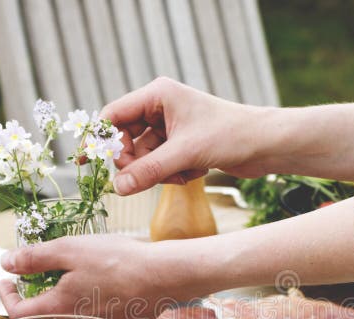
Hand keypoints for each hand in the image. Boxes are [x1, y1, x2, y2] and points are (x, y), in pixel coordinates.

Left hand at [0, 235, 189, 318]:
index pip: (19, 312)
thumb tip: (7, 263)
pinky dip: (102, 305)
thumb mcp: (69, 249)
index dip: (8, 296)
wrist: (164, 275)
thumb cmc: (119, 261)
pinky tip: (114, 287)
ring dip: (73, 300)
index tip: (9, 282)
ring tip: (83, 276)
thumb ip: (34, 257)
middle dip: (42, 295)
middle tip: (47, 273)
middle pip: (48, 316)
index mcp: (59, 308)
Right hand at [101, 77, 272, 194]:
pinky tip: (193, 172)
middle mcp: (160, 108)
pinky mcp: (180, 145)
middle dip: (135, 162)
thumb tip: (117, 188)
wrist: (265, 145)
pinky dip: (172, 174)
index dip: (99, 139)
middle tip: (143, 177)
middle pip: (125, 140)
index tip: (88, 163)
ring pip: (143, 157)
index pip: (113, 115)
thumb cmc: (230, 135)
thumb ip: (149, 171)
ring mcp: (170, 127)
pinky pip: (160, 164)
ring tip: (182, 173)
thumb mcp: (185, 154)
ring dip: (158, 172)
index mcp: (157, 95)